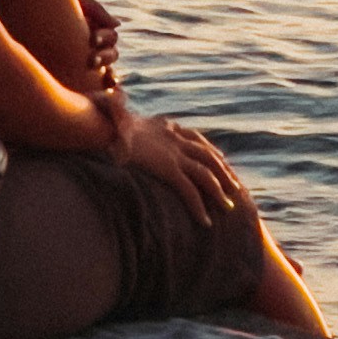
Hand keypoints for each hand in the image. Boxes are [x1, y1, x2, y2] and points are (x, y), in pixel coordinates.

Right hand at [116, 112, 246, 220]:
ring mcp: (174, 154)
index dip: (209, 150)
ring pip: (205, 174)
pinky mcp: (168, 169)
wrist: (101, 125)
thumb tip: (118, 117)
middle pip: (209, 156)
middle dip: (224, 172)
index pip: (196, 138)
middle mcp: (175, 138)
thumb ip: (125, 118)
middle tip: (236, 187)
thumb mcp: (117, 116)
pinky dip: (199, 206)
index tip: (221, 160)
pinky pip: (189, 190)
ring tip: (229, 207)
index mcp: (166, 126)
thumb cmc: (103, 122)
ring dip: (219, 190)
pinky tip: (206, 222)